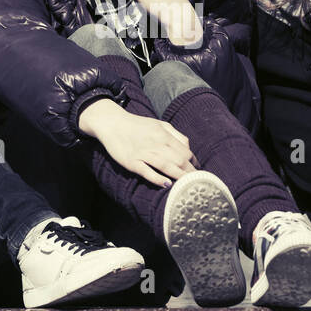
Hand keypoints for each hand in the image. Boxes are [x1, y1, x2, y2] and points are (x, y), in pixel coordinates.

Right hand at [77, 97, 198, 186]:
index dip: (194, 163)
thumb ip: (175, 135)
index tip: (198, 172)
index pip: (185, 151)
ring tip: (188, 187)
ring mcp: (143, 153)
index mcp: (164, 135)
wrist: (112, 123)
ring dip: (179, 177)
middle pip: (179, 160)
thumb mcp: (159, 124)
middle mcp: (156, 144)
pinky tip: (166, 184)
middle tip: (198, 183)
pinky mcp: (131, 162)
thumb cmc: (138, 125)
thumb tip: (188, 148)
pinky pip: (147, 172)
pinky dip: (157, 178)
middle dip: (190, 172)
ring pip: (166, 166)